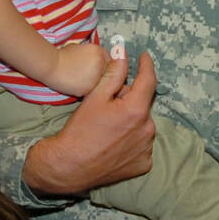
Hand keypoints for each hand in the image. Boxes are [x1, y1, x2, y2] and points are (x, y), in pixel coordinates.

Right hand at [23, 50, 156, 195]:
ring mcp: (147, 148)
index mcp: (137, 110)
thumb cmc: (80, 131)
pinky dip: (131, 140)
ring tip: (108, 128)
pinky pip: (141, 144)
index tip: (144, 57)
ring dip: (131, 121)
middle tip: (108, 105)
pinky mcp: (144, 163)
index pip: (149, 80)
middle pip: (142, 105)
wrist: (70, 167)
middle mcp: (148, 129)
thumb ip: (113, 73)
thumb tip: (123, 52)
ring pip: (142, 125)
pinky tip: (114, 143)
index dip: (146, 66)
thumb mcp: (95, 97)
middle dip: (129, 100)